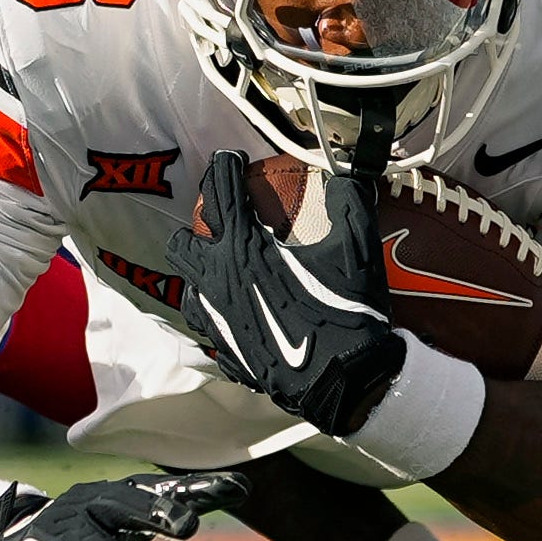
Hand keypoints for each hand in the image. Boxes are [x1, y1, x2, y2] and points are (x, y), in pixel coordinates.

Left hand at [167, 151, 404, 432]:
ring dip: (202, 274)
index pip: (221, 193)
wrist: (344, 382)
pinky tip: (238, 312)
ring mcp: (217, 321)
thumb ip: (351, 200)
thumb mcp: (358, 247)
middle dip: (196, 227)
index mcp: (243, 249)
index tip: (231, 158)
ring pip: (189, 289)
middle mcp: (218, 282)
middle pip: (183, 244)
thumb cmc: (347, 311)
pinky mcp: (226, 352)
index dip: (224, 167)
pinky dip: (219, 312)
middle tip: (223, 223)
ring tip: (227, 270)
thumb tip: (349, 172)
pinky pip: (209, 326)